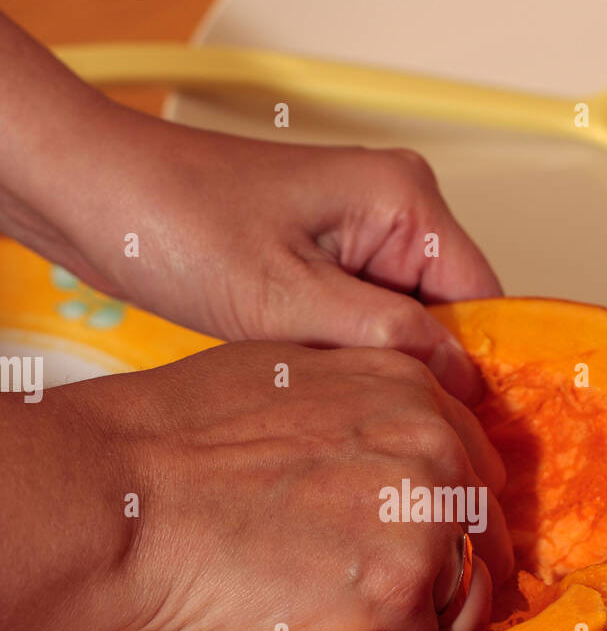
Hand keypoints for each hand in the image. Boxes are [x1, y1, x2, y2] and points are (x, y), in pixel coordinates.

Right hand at [0, 342, 512, 630]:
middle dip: (453, 566)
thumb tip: (382, 450)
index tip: (426, 542)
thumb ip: (360, 408)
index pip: (472, 463)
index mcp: (410, 385)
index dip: (450, 512)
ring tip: (360, 616)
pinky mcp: (403, 584)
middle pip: (485, 529)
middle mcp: (435, 441)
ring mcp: (426, 513)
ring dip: (429, 612)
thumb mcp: (290, 378)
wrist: (128, 494)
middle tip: (396, 593)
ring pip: (469, 589)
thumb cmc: (176, 438)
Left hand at [78, 127, 499, 405]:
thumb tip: (460, 378)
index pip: (483, 299)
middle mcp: (392, 207)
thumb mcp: (287, 297)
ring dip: (385, 369)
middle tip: (399, 433)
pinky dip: (352, 357)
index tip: (470, 434)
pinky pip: (367, 319)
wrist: (98, 196)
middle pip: (451, 314)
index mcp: (402, 198)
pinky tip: (325, 385)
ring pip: (408, 324)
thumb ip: (385, 336)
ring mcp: (358, 232)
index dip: (481, 371)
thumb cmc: (173, 219)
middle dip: (428, 374)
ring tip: (350, 406)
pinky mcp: (326, 258)